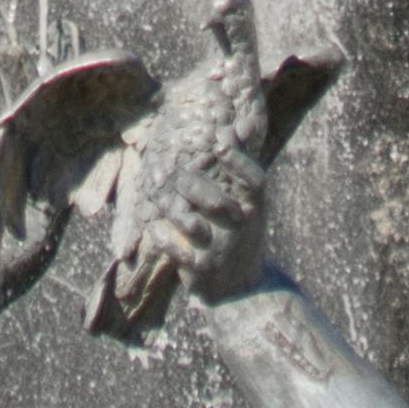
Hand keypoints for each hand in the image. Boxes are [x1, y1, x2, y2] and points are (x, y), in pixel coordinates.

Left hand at [114, 141, 269, 311]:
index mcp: (253, 206)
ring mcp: (220, 250)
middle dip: (194, 186)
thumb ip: (242, 162)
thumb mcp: (249, 200)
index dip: (238, 161)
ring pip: (194, 228)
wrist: (242, 288)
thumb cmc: (241, 230)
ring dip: (172, 209)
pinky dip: (164, 239)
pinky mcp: (201, 271)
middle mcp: (240, 228)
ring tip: (158, 195)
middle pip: (218, 204)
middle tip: (177, 174)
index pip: (254, 181)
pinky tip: (154, 226)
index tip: (220, 141)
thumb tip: (246, 119)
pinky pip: (179, 254)